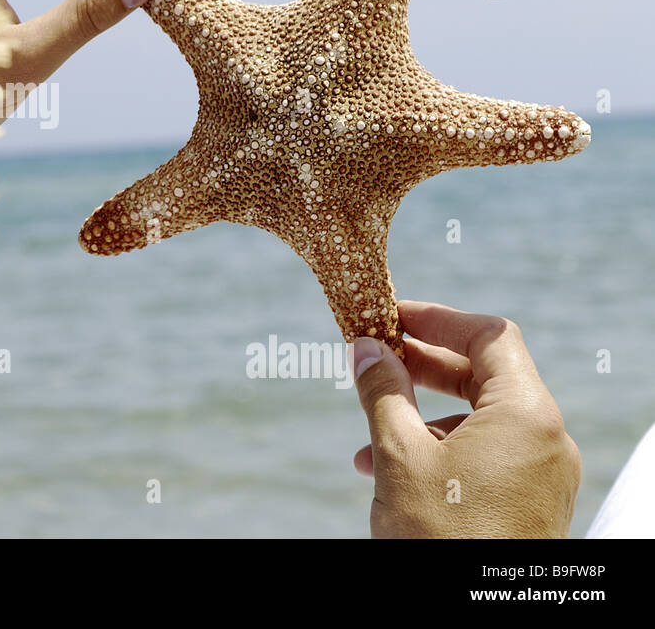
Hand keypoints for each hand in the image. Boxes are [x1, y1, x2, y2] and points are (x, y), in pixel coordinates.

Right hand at [350, 300, 580, 537]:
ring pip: (481, 419)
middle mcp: (546, 439)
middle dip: (424, 365)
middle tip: (375, 356)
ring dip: (421, 414)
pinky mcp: (529, 504)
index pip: (490, 336)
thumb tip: (368, 349)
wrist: (476, 621)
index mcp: (527, 415)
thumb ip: (384, 392)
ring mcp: (541, 475)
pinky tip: (388, 468)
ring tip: (368, 430)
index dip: (438, 318)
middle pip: (487, 374)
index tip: (390, 316)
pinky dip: (439, 448)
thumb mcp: (399, 455)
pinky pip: (486, 456)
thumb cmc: (441, 537)